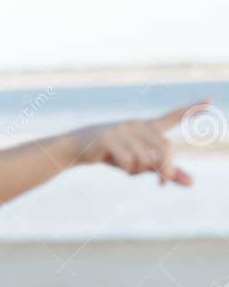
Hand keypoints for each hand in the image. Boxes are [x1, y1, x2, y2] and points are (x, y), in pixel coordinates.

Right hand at [67, 98, 212, 185]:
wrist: (76, 146)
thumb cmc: (112, 153)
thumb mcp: (140, 162)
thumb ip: (166, 171)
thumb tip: (192, 183)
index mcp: (146, 127)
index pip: (173, 117)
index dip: (192, 109)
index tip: (210, 101)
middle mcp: (137, 125)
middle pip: (165, 149)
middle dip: (167, 169)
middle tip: (163, 185)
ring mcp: (123, 130)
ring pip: (146, 159)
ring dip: (140, 172)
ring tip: (129, 170)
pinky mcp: (109, 139)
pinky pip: (129, 162)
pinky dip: (128, 170)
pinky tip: (119, 166)